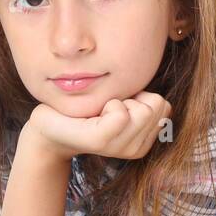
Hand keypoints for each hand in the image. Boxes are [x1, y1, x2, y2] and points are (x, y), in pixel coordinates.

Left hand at [24, 90, 172, 162]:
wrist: (50, 127)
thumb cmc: (85, 109)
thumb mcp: (122, 101)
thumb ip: (144, 96)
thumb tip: (151, 67)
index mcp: (144, 141)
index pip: (164, 106)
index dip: (141, 96)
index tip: (118, 105)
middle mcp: (136, 148)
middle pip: (157, 105)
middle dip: (133, 97)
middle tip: (107, 108)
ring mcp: (119, 148)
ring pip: (142, 110)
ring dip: (119, 100)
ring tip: (100, 111)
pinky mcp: (100, 141)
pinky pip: (120, 114)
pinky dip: (108, 104)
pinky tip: (94, 114)